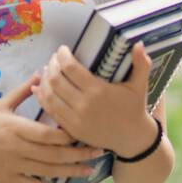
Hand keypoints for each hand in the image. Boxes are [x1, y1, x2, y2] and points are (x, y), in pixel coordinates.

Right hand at [0, 74, 103, 182]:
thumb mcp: (1, 104)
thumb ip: (23, 91)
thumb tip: (41, 72)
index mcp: (16, 128)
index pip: (47, 134)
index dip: (68, 135)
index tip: (86, 130)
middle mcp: (17, 148)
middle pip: (53, 154)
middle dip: (79, 154)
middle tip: (99, 151)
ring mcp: (13, 166)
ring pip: (47, 171)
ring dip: (71, 172)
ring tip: (90, 170)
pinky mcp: (8, 178)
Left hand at [31, 43, 160, 158]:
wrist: (132, 138)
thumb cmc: (135, 108)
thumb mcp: (140, 85)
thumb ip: (141, 64)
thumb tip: (140, 43)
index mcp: (98, 91)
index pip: (70, 68)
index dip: (62, 55)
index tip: (62, 49)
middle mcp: (84, 105)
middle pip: (56, 80)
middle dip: (51, 65)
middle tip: (54, 58)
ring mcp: (75, 119)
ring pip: (49, 95)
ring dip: (45, 80)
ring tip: (47, 70)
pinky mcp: (70, 129)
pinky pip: (50, 110)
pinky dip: (42, 97)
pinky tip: (40, 87)